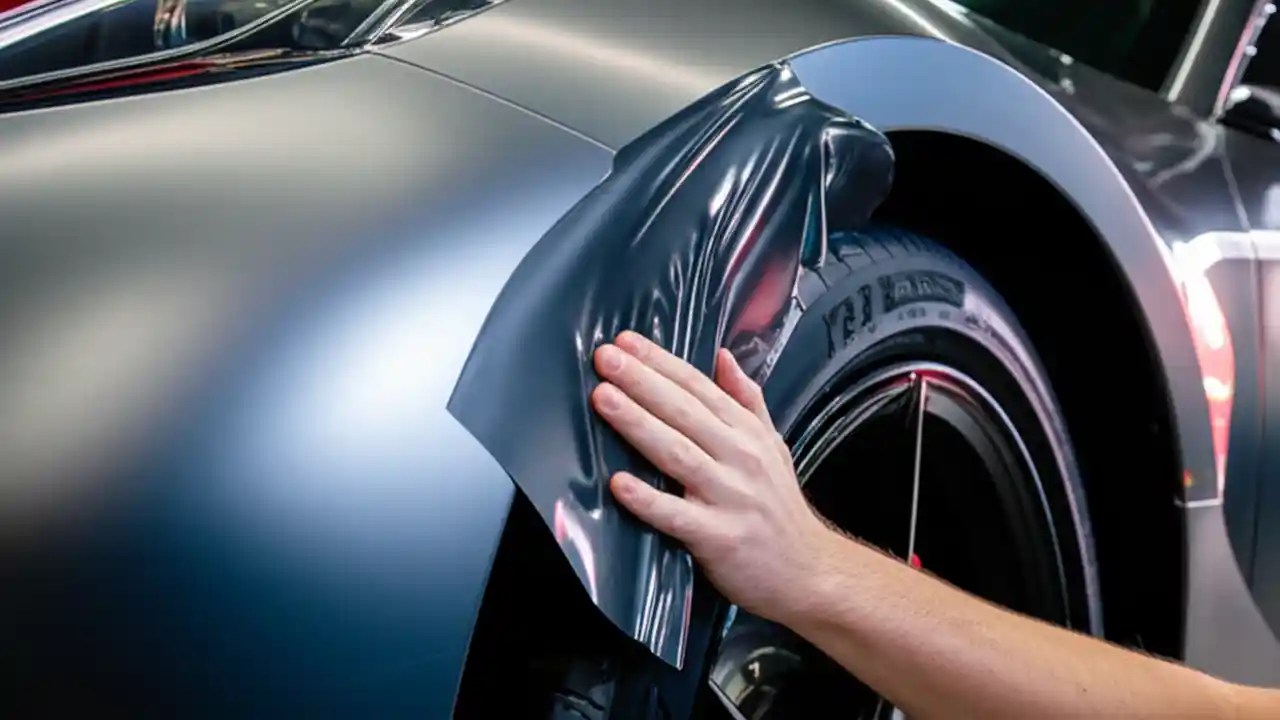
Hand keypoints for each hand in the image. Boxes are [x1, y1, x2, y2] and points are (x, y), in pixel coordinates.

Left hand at [591, 331, 838, 623]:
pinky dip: (648, 500)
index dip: (661, 362)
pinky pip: (678, 516)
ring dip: (638, 424)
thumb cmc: (780, 509)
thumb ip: (746, 401)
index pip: (699, 387)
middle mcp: (740, 458)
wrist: (811, 572)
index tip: (627, 341)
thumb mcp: (772, 446)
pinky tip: (618, 483)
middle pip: (684, 411)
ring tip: (603, 399)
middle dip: (641, 381)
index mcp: (747, 433)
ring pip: (678, 453)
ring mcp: (730, 497)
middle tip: (605, 357)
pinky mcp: (720, 538)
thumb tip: (723, 358)